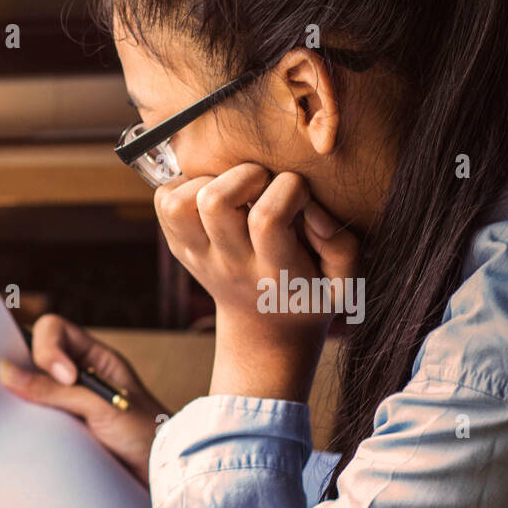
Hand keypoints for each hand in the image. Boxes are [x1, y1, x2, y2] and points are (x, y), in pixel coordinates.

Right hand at [0, 314, 166, 484]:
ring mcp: (65, 402)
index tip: (63, 377)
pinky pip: (30, 417)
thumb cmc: (145, 435)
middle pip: (33, 354)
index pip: (54, 330)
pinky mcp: (58, 430)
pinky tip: (27, 433)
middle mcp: (76, 374)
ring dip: (22, 398)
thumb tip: (7, 374)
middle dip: (22, 368)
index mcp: (94, 357)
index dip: (47, 347)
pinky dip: (23, 422)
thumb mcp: (101, 407)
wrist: (160, 476)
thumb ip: (56, 390)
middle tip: (19, 390)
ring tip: (27, 416)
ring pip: (27, 387)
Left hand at [154, 164, 358, 401]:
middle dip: (246, 175)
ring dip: (208, 181)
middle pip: (215, 202)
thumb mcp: (344, 283)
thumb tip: (312, 211)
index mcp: (273, 272)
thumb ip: (342, 246)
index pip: (267, 218)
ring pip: (178, 203)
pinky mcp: (179, 249)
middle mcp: (229, 264)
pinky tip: (214, 195)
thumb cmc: (311, 294)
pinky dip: (184, 186)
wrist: (264, 331)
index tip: (301, 194)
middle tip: (264, 185)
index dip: (290, 189)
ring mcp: (198, 258)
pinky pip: (164, 202)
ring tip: (236, 189)